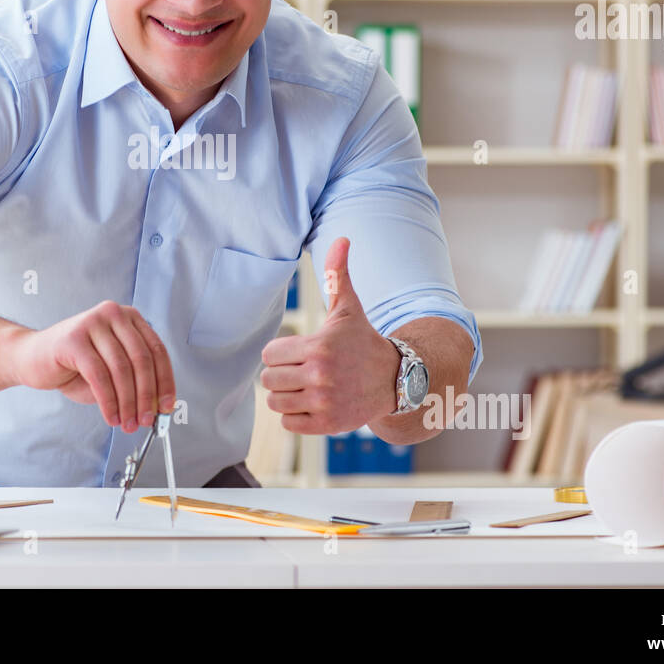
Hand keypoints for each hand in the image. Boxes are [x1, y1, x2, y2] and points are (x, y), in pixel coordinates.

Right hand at [10, 300, 175, 432]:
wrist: (31, 357)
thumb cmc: (74, 365)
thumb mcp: (112, 371)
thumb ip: (134, 380)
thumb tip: (157, 405)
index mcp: (129, 318)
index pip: (157, 350)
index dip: (165, 382)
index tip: (166, 407)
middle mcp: (113, 314)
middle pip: (142, 359)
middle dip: (146, 396)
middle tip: (146, 420)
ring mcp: (92, 323)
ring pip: (121, 369)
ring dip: (127, 403)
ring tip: (127, 423)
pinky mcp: (74, 339)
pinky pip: (99, 375)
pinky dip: (108, 401)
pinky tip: (111, 416)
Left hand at [260, 237, 396, 433]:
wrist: (394, 379)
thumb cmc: (363, 341)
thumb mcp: (349, 308)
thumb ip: (337, 274)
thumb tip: (342, 238)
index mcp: (319, 347)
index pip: (269, 354)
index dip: (280, 352)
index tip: (298, 352)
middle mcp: (320, 376)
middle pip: (269, 380)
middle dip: (281, 375)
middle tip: (300, 371)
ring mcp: (324, 402)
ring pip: (276, 403)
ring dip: (287, 395)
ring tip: (306, 387)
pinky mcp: (327, 424)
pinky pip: (289, 423)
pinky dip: (296, 416)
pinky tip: (313, 403)